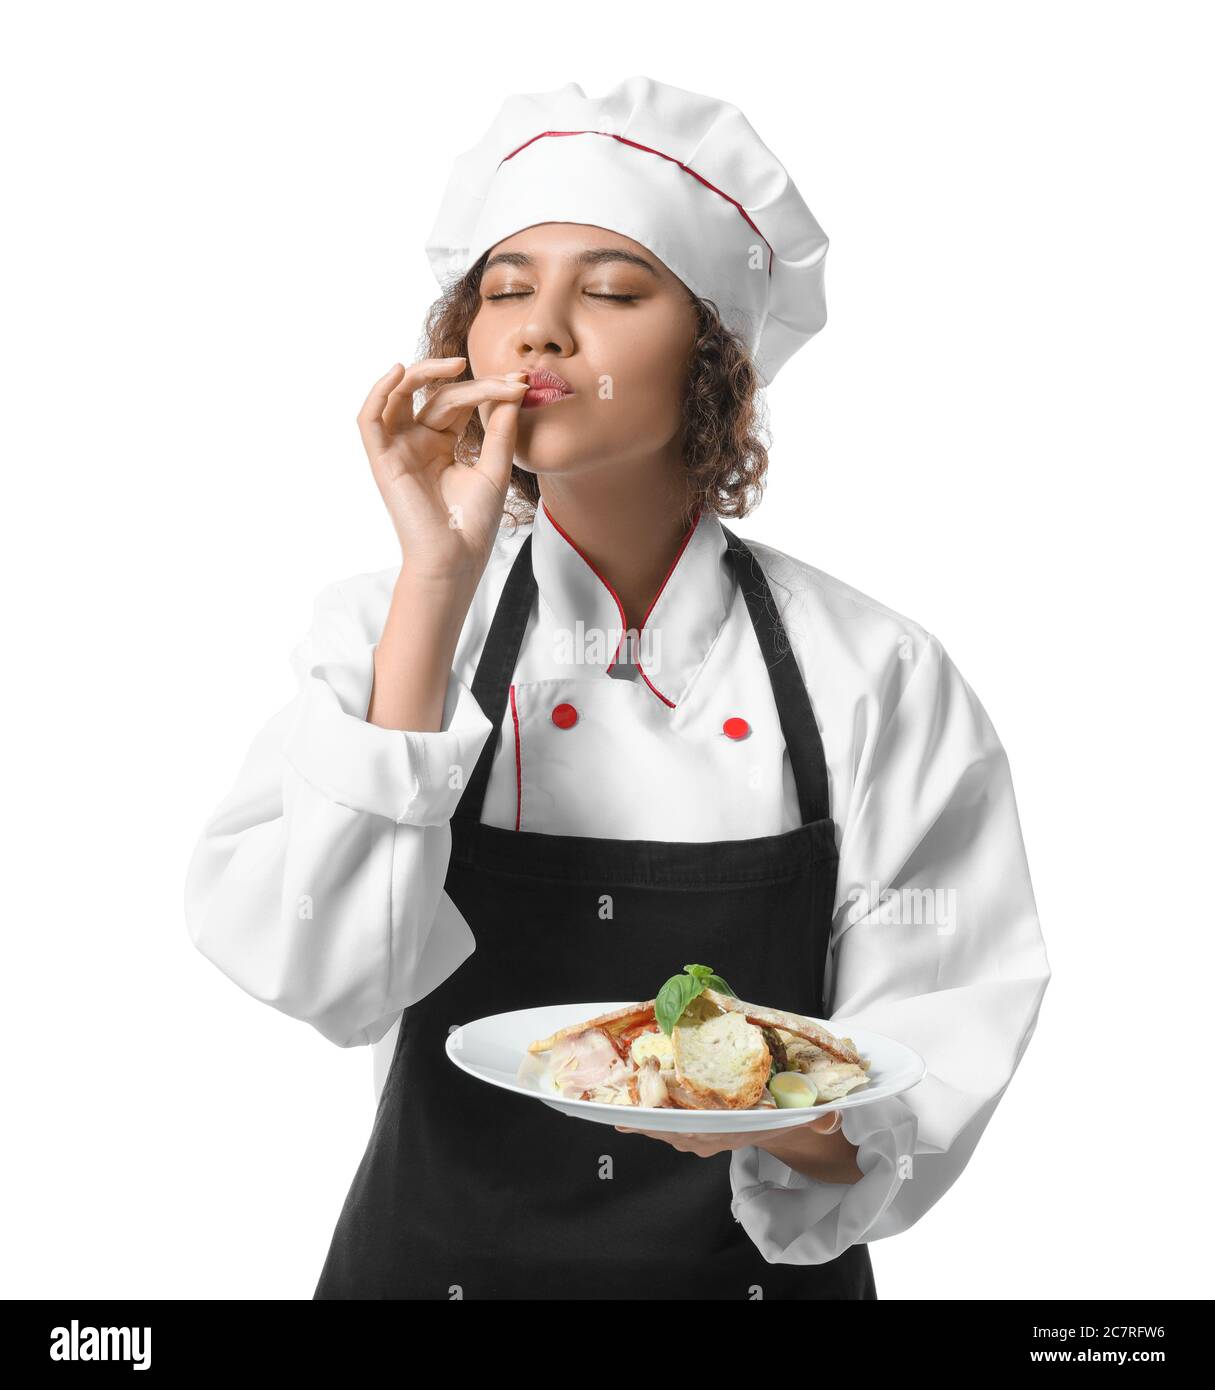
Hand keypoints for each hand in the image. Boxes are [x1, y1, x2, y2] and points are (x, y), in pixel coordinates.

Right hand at [356, 356, 529, 582]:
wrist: (456, 558)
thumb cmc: (473, 523)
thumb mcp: (494, 468)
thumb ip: (500, 429)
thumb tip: (513, 390)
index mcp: (441, 444)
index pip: (460, 403)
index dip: (488, 389)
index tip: (522, 384)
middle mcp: (417, 442)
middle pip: (438, 397)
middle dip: (473, 385)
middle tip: (508, 381)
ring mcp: (398, 449)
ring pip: (400, 396)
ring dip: (423, 373)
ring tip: (455, 363)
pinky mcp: (382, 460)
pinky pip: (369, 419)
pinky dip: (378, 391)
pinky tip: (399, 370)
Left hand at [614, 1111, 861, 1183]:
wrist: (775, 1126)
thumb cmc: (783, 1113)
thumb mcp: (804, 1115)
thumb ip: (819, 1117)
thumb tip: (833, 1118)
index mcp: (733, 1132)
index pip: (707, 1132)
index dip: (685, 1126)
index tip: (665, 1118)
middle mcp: (711, 1138)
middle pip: (676, 1130)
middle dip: (653, 1116)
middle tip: (630, 1104)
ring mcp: (696, 1136)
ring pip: (663, 1128)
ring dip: (641, 1117)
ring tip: (614, 1108)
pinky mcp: (685, 1129)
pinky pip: (658, 1125)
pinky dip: (639, 1118)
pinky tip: (616, 1113)